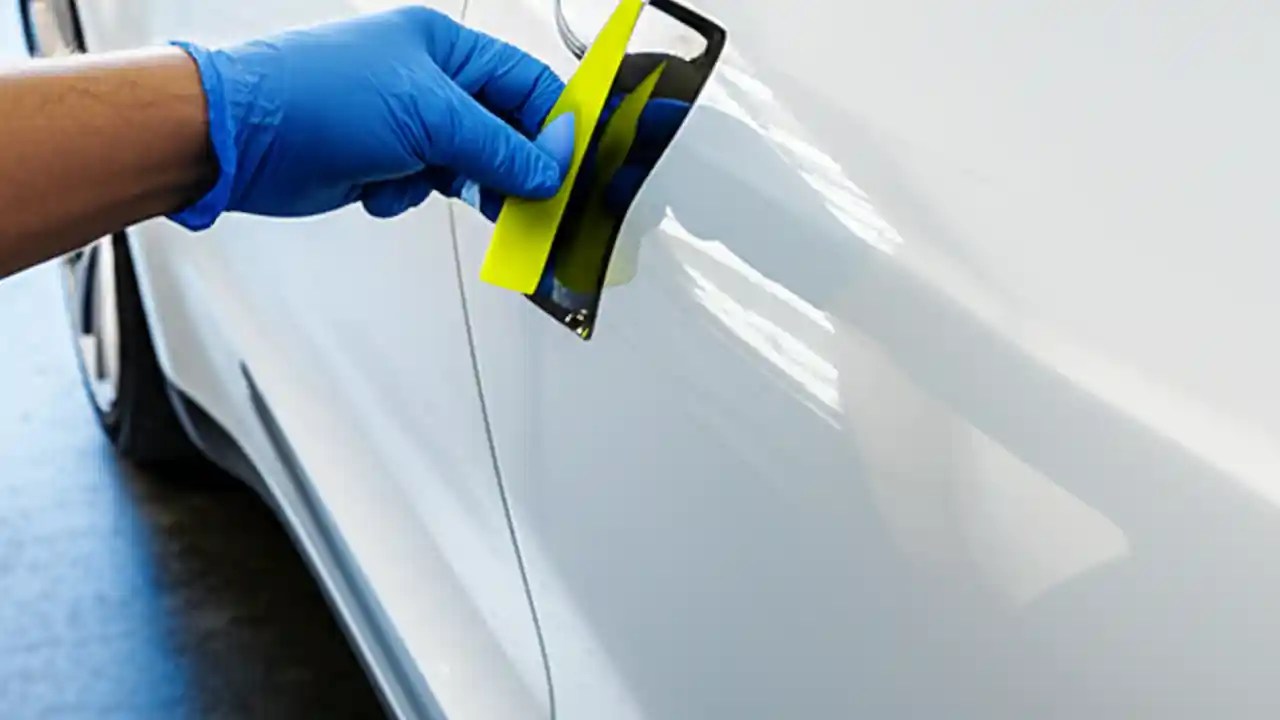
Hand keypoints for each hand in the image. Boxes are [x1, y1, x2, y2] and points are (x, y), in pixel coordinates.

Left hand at [169, 7, 573, 228]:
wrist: (240, 138)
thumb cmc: (315, 97)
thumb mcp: (429, 117)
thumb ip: (499, 148)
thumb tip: (548, 171)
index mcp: (444, 47)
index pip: (527, 84)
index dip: (554, 126)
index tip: (570, 168)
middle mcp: (427, 81)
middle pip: (501, 129)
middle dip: (510, 166)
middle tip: (530, 201)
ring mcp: (404, 122)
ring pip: (466, 165)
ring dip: (456, 185)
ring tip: (439, 189)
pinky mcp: (383, 161)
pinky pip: (424, 186)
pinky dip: (408, 195)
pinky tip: (381, 187)